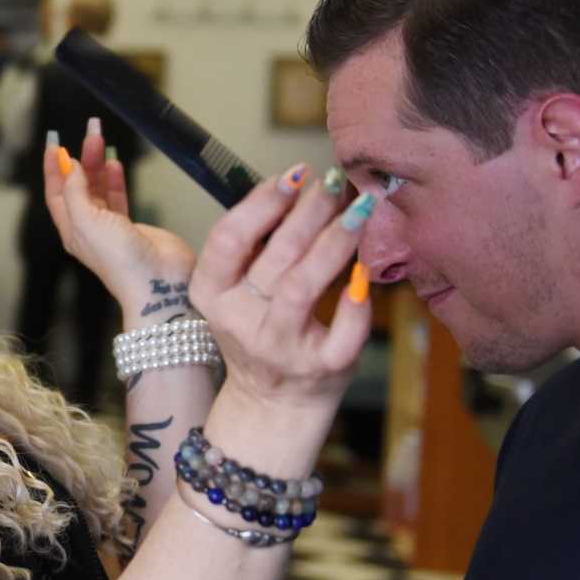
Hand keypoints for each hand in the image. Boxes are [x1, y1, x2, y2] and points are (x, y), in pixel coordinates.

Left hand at [42, 118, 195, 316]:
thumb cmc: (120, 261)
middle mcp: (87, 228)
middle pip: (78, 185)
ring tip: (103, 139)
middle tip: (91, 131)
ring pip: (99, 188)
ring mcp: (110, 227)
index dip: (53, 167)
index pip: (56, 191)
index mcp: (71, 229)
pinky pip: (119, 196)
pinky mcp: (132, 226)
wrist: (159, 283)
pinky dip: (115, 179)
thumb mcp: (86, 221)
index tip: (54, 142)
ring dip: (99, 164)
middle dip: (81, 157)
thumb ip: (75, 191)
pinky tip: (115, 163)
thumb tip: (69, 165)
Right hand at [189, 165, 371, 410]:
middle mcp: (238, 322)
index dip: (261, 203)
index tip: (292, 175)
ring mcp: (278, 348)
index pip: (228, 240)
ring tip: (359, 209)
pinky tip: (368, 273)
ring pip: (303, 286)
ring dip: (335, 242)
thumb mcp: (238, 292)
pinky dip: (358, 300)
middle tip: (334, 182)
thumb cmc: (262, 331)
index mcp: (211, 295)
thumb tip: (299, 187)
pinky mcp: (319, 369)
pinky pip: (343, 331)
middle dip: (309, 211)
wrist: (273, 404)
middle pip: (274, 256)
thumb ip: (257, 248)